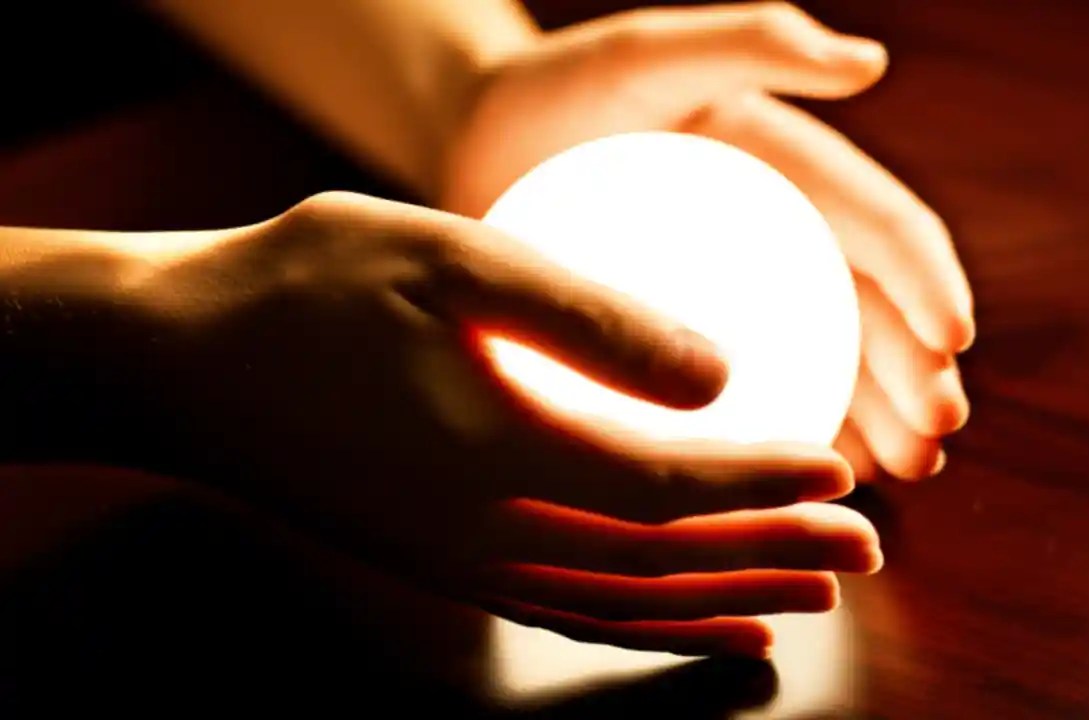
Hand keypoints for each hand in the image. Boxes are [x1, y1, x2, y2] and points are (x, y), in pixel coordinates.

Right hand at [115, 191, 879, 656]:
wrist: (180, 361)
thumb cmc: (305, 291)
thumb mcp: (451, 258)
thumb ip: (591, 319)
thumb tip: (720, 374)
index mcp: (500, 459)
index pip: (671, 490)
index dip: (764, 484)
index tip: (838, 470)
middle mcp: (487, 535)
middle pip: (665, 564)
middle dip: (775, 555)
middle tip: (865, 545)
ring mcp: (461, 562)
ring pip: (626, 601)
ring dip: (728, 600)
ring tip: (812, 594)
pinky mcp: (441, 562)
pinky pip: (568, 609)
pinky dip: (648, 624)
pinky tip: (695, 622)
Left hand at [441, 2, 974, 480]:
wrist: (476, 144)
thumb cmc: (559, 89)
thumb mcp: (647, 54)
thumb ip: (748, 42)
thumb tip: (868, 62)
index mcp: (791, 168)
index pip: (881, 224)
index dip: (927, 278)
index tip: (953, 337)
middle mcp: (782, 233)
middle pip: (872, 310)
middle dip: (921, 373)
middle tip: (936, 435)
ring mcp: (742, 290)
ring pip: (832, 363)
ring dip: (879, 419)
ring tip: (903, 472)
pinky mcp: (688, 336)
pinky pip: (754, 393)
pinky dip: (791, 434)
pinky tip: (805, 478)